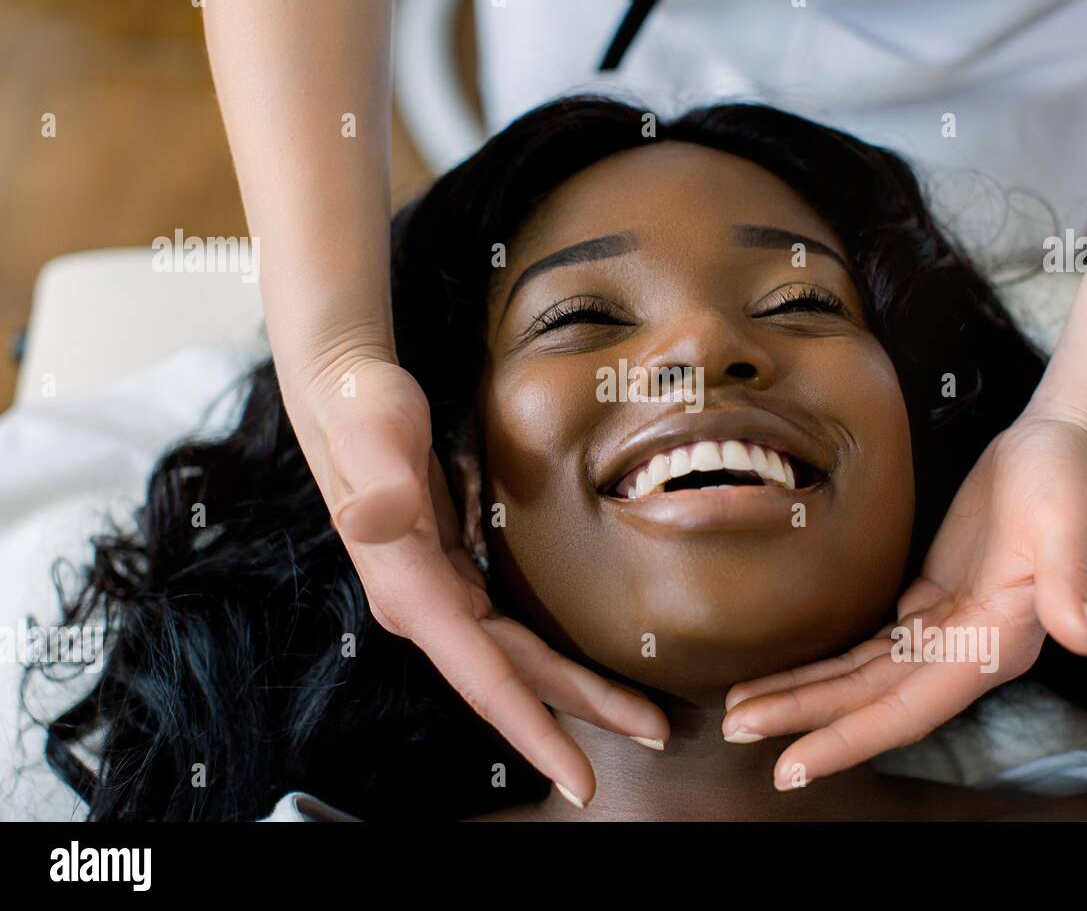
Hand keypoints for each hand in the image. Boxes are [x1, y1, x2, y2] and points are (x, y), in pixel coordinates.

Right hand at [282, 347, 669, 804]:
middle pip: (513, 679)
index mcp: (411, 592)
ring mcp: (440, 594)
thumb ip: (377, 482)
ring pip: (517, 660)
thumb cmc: (362, 409)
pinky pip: (508, 633)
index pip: (482, 677)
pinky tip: (583, 668)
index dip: (532, 730)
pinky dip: (549, 658)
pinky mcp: (454, 575)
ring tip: (641, 714)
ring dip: (575, 691)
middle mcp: (425, 607)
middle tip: (655, 733)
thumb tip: (364, 518)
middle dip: (578, 716)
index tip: (579, 779)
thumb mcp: (371, 436)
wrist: (345, 391)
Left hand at [720, 413, 1086, 789]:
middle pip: (871, 701)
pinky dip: (830, 662)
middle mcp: (966, 650)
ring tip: (745, 705)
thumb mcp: (1066, 522)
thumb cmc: (1066, 479)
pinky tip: (792, 672)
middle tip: (737, 728)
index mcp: (994, 645)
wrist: (1062, 445)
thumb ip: (1070, 583)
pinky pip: (872, 646)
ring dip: (806, 694)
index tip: (792, 765)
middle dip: (804, 718)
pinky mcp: (931, 601)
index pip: (907, 710)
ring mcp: (947, 629)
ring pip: (864, 677)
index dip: (848, 740)